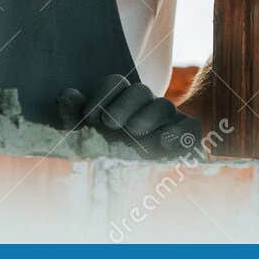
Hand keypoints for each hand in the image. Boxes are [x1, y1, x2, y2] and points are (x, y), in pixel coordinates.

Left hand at [56, 73, 202, 156]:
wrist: (143, 175)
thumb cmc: (109, 148)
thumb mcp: (88, 133)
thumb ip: (74, 114)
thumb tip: (67, 94)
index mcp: (122, 99)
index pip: (115, 83)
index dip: (101, 96)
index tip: (89, 118)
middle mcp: (146, 104)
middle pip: (139, 91)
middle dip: (123, 105)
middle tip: (110, 124)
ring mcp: (169, 119)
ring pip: (163, 106)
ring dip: (147, 117)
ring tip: (133, 132)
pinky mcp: (187, 136)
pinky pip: (190, 128)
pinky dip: (179, 133)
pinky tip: (165, 143)